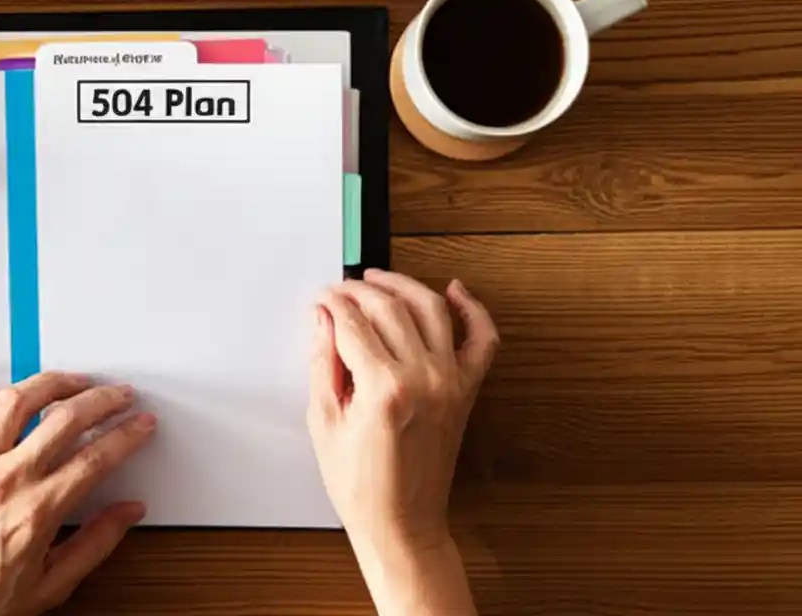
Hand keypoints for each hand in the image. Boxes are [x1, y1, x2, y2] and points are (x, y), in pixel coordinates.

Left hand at [0, 372, 156, 615]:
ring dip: (50, 383)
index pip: (96, 457)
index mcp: (37, 512)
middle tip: (118, 396)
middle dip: (103, 400)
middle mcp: (4, 482)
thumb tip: (127, 513)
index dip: (127, 434)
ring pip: (15, 401)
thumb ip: (96, 543)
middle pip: (65, 419)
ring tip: (70, 382)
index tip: (139, 425)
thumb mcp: (52, 584)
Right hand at [308, 270, 497, 613]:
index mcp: (383, 389)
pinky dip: (473, 309)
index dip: (331, 304)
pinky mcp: (466, 390)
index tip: (320, 299)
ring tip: (379, 279)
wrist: (403, 522)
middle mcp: (423, 378)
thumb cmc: (361, 484)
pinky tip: (455, 291)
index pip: (352, 322)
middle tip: (339, 290)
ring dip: (403, 284)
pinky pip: (481, 339)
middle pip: (389, 308)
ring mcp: (450, 381)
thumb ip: (324, 362)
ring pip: (431, 308)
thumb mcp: (324, 420)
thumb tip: (322, 319)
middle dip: (358, 291)